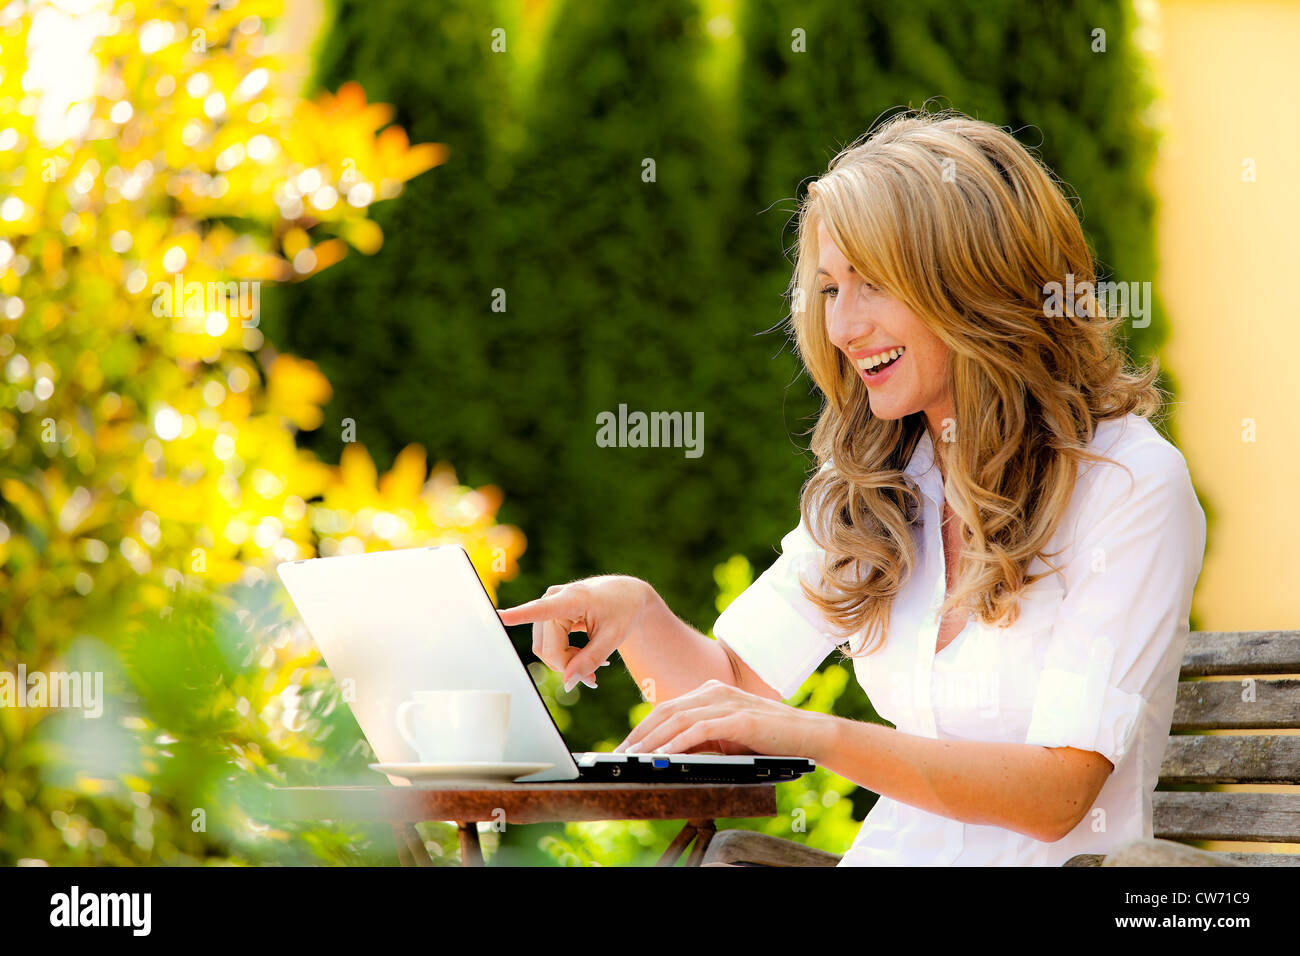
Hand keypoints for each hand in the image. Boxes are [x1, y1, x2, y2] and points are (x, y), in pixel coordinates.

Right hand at [497, 575, 656, 691]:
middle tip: (593, 679)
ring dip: (565, 663)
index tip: (499, 616)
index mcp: (572, 598)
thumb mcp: (613, 638)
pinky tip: (582, 659)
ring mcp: (548, 606)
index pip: (541, 610)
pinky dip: (563, 657)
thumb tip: (567, 683)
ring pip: (544, 649)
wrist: (627, 595)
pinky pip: (547, 644)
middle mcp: (554, 598)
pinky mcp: (548, 614)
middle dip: (567, 666)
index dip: (519, 615)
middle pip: (547, 647)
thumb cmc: (622, 611)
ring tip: (592, 668)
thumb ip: (591, 660)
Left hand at [613, 679, 833, 758]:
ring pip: (678, 718)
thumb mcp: (727, 738)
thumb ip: (701, 740)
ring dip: (653, 739)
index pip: (666, 708)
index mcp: (709, 692)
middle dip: (640, 734)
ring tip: (635, 756)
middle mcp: (714, 691)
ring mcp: (726, 702)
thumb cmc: (767, 738)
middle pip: (666, 710)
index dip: (642, 728)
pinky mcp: (738, 718)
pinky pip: (700, 729)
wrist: (807, 734)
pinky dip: (678, 742)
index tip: (625, 748)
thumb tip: (668, 755)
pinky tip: (664, 754)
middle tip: (620, 754)